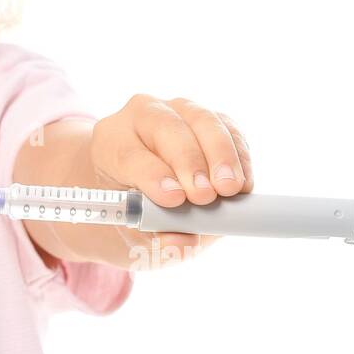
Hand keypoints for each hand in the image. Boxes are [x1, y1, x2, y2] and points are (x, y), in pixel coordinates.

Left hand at [90, 94, 254, 267]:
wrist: (148, 194)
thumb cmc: (139, 214)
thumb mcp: (139, 237)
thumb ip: (157, 242)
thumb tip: (183, 242)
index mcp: (110, 143)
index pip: (127, 153)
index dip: (151, 175)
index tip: (174, 199)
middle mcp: (141, 117)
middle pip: (167, 127)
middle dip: (189, 161)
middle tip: (205, 196)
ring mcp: (177, 111)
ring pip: (201, 119)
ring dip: (220, 154)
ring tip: (231, 189)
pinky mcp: (209, 117)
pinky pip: (228, 127)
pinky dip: (239, 154)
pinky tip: (243, 184)